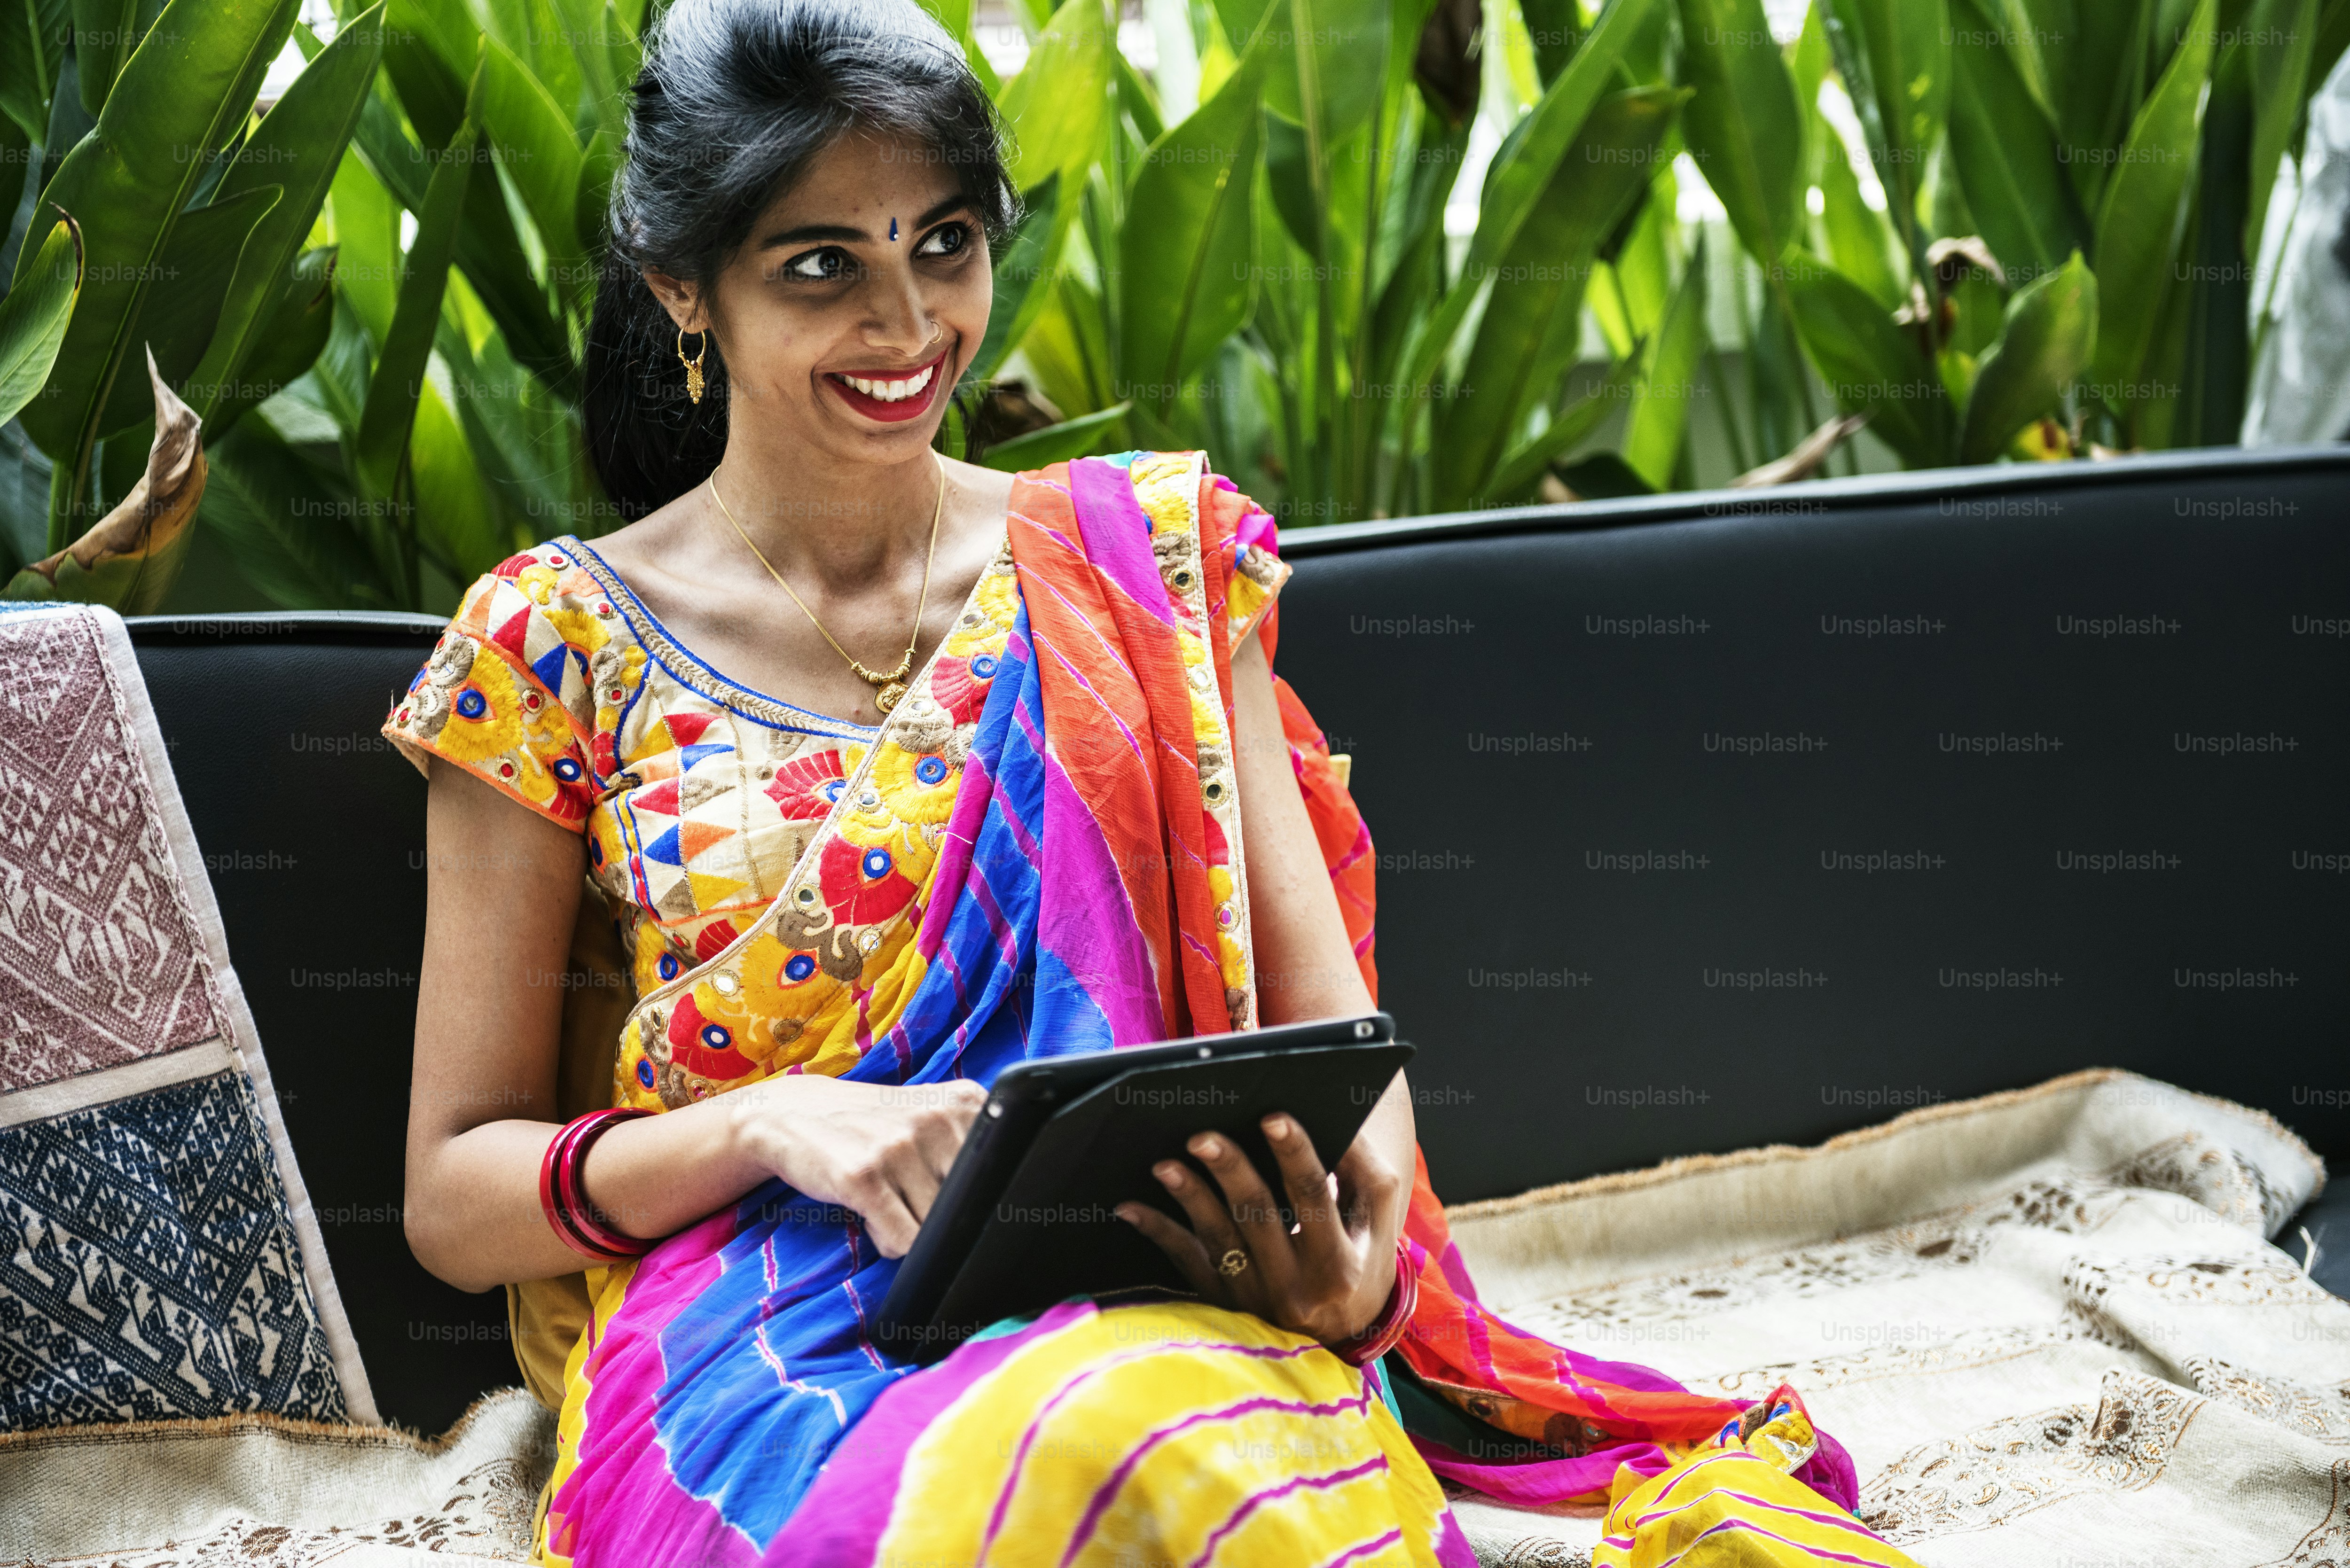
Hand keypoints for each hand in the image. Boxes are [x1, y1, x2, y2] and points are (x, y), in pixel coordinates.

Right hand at [726, 1076, 985, 1257]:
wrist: (790, 1114)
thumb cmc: (872, 1126)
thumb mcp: (930, 1117)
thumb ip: (971, 1146)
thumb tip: (1008, 1210)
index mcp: (964, 1102)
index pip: (1006, 1171)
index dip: (992, 1200)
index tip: (977, 1208)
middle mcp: (935, 1119)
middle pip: (974, 1204)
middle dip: (949, 1220)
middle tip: (917, 1203)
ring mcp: (899, 1147)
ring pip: (938, 1228)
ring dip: (915, 1233)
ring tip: (891, 1204)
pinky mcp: (864, 1177)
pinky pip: (903, 1241)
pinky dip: (890, 1243)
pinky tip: (873, 1218)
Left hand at [1116, 1112, 1405, 1344]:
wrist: (1344, 1328)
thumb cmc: (1362, 1254)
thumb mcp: (1376, 1216)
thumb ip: (1359, 1168)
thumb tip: (1331, 1120)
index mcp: (1338, 1263)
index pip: (1312, 1196)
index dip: (1294, 1153)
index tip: (1272, 1116)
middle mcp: (1296, 1288)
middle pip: (1258, 1216)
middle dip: (1230, 1170)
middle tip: (1202, 1136)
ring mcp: (1255, 1298)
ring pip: (1217, 1239)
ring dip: (1188, 1197)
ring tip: (1164, 1164)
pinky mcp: (1225, 1301)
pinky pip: (1185, 1263)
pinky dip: (1158, 1232)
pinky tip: (1130, 1207)